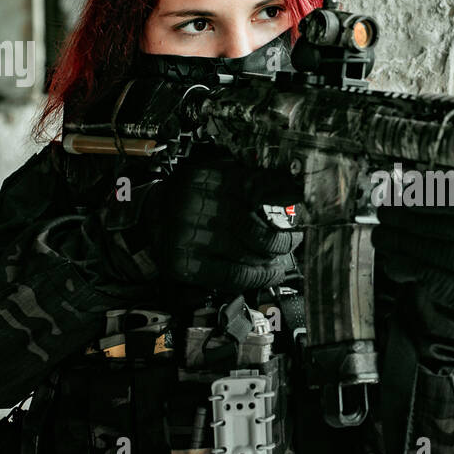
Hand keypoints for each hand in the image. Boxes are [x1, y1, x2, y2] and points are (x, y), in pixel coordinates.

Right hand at [148, 147, 302, 292]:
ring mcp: (189, 237)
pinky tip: (270, 272)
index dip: (286, 201)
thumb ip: (251, 180)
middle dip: (283, 238)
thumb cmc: (193, 198)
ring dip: (275, 258)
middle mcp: (197, 205)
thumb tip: (294, 190)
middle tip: (293, 239)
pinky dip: (259, 276)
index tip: (302, 209)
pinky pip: (234, 275)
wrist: (150, 218)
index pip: (258, 188)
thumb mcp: (217, 177)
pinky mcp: (185, 265)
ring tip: (283, 255)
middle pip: (257, 227)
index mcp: (209, 178)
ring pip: (249, 253)